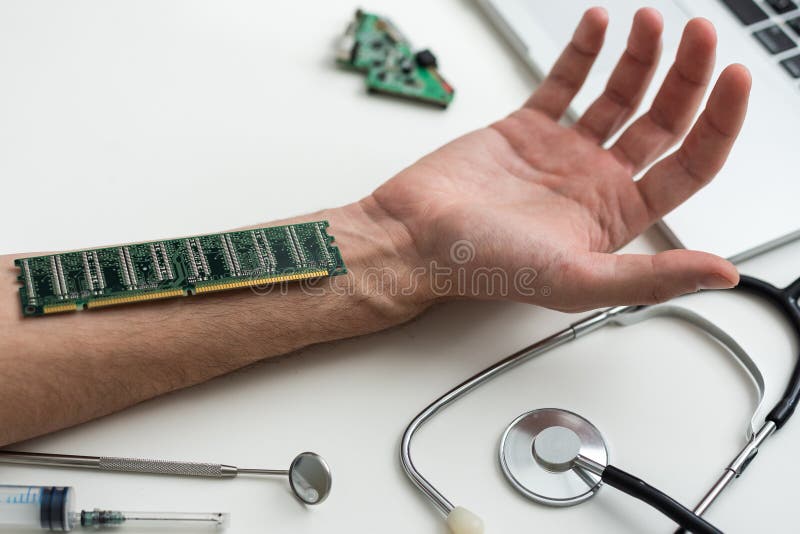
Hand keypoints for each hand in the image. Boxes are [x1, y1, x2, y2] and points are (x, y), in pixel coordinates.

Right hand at [370, 7, 750, 311]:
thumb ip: (650, 277)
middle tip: (701, 35)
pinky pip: (564, 81)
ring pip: (619, 95)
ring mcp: (562, 151)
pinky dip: (583, 52)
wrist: (415, 236)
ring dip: (642, 57)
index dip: (720, 121)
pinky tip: (599, 26)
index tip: (734, 78)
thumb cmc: (484, 265)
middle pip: (663, 120)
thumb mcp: (576, 280)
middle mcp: (595, 181)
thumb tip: (722, 275)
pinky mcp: (525, 128)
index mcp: (616, 215)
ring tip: (651, 22)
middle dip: (689, 76)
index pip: (689, 164)